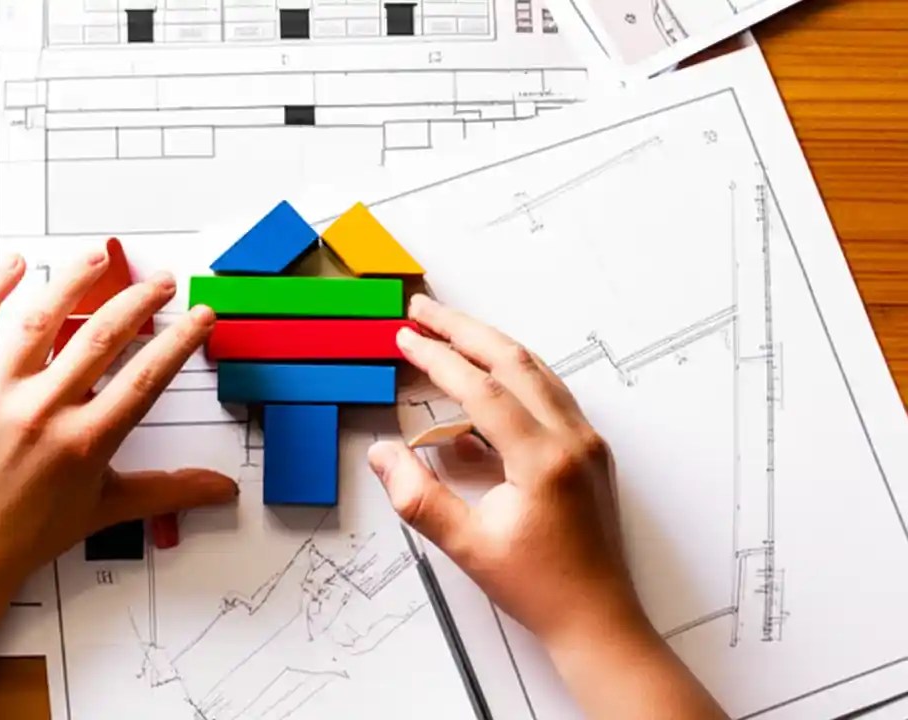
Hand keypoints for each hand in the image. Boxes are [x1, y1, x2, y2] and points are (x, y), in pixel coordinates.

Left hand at [0, 249, 237, 588]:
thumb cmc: (34, 531)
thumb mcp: (109, 508)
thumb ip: (170, 491)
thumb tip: (221, 490)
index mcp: (85, 442)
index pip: (146, 377)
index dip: (179, 341)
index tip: (199, 316)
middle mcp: (43, 412)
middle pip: (102, 337)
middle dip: (138, 301)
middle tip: (161, 282)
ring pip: (40, 319)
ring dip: (73, 280)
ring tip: (98, 255)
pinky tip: (14, 265)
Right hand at [369, 294, 641, 647]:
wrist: (598, 620)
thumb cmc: (540, 589)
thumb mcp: (467, 546)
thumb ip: (418, 497)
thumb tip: (383, 454)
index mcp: (544, 460)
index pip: (482, 390)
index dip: (438, 359)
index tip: (405, 338)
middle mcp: (572, 440)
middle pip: (514, 361)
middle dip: (464, 329)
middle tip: (423, 309)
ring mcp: (585, 443)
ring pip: (535, 372)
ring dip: (490, 346)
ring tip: (447, 332)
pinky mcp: (587, 453)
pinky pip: (547, 397)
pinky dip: (510, 380)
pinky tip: (476, 392)